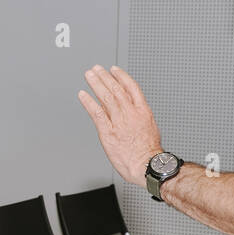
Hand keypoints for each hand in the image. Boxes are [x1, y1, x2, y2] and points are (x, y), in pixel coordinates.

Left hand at [78, 65, 163, 188]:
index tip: (113, 70)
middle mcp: (130, 113)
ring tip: (89, 75)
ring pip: (106, 97)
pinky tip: (83, 95)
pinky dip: (89, 102)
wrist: (146, 165)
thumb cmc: (149, 152)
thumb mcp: (150, 128)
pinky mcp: (108, 132)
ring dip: (96, 84)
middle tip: (96, 69)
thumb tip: (134, 113)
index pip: (131, 87)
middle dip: (105, 77)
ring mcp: (119, 122)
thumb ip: (140, 117)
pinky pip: (96, 113)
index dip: (121, 76)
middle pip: (116, 89)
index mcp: (143, 111)